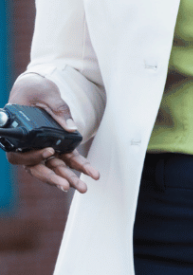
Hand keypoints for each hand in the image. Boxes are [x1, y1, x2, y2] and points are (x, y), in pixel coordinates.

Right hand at [6, 74, 99, 192]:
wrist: (35, 86)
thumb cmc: (34, 88)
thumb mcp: (45, 93)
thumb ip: (58, 109)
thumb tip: (71, 128)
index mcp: (18, 137)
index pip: (21, 156)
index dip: (33, 157)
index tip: (49, 152)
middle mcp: (29, 147)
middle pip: (39, 167)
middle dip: (54, 178)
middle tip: (66, 186)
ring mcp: (43, 148)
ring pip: (55, 167)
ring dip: (69, 177)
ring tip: (84, 188)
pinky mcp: (57, 145)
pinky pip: (68, 157)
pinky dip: (80, 165)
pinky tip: (92, 174)